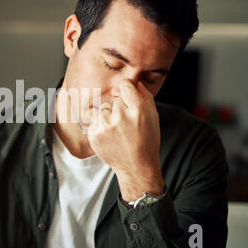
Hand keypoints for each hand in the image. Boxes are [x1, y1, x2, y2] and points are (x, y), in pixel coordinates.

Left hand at [88, 79, 163, 200]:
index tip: (129, 97)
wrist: (136, 166)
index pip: (125, 85)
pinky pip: (96, 121)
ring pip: (104, 110)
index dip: (128, 91)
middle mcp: (120, 116)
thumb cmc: (146, 140)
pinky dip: (101, 127)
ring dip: (109, 117)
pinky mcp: (94, 134)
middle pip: (115, 100)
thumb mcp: (153, 116)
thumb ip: (144, 95)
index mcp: (138, 109)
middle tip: (128, 125)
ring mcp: (105, 126)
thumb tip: (134, 81)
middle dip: (120, 109)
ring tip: (119, 132)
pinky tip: (111, 137)